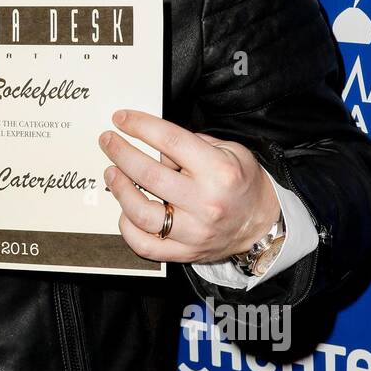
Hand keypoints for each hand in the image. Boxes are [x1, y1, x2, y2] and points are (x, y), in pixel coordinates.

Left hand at [98, 109, 280, 263]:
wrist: (262, 222)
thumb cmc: (242, 182)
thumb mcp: (230, 150)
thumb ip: (191, 144)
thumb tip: (154, 142)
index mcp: (218, 171)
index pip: (170, 140)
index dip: (140, 126)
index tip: (121, 119)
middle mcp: (205, 202)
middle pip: (148, 175)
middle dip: (121, 153)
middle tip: (108, 141)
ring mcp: (194, 231)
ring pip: (142, 213)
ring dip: (119, 189)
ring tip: (112, 172)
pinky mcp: (185, 252)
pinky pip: (145, 245)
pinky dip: (128, 228)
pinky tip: (124, 211)